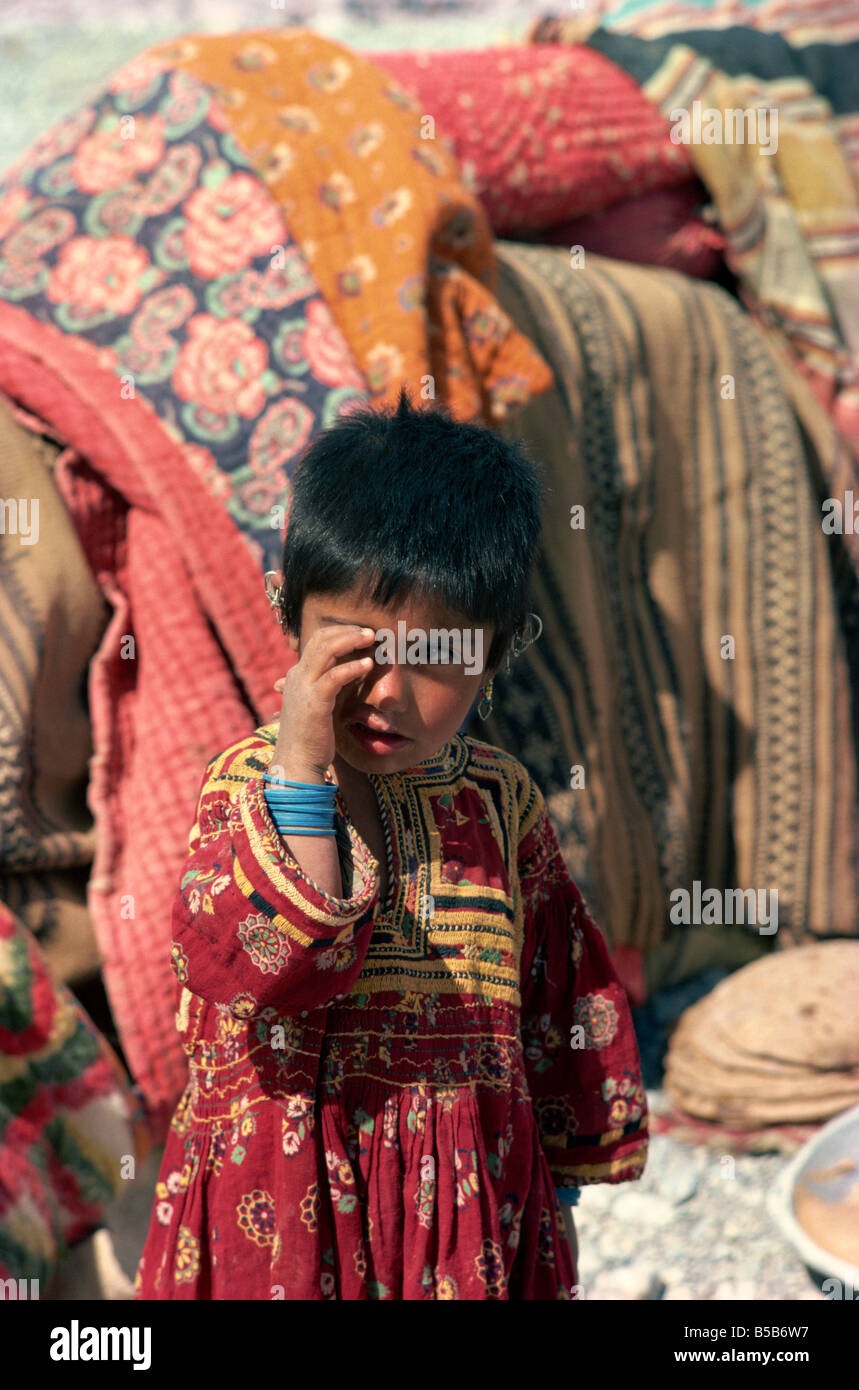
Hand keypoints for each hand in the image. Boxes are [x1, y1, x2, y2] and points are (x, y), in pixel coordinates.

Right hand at [270, 625, 375, 779]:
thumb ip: (329, 688)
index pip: (316, 641)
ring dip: (351, 640)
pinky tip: (368, 665)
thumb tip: (351, 674)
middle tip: (371, 632)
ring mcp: (304, 688)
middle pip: (320, 639)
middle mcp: (297, 677)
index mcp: (297, 676)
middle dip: (347, 631)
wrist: (296, 762)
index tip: (362, 633)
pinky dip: (353, 667)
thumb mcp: (318, 706)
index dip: (340, 632)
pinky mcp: (315, 702)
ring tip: (372, 638)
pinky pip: (334, 676)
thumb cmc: (311, 738)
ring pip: (326, 650)